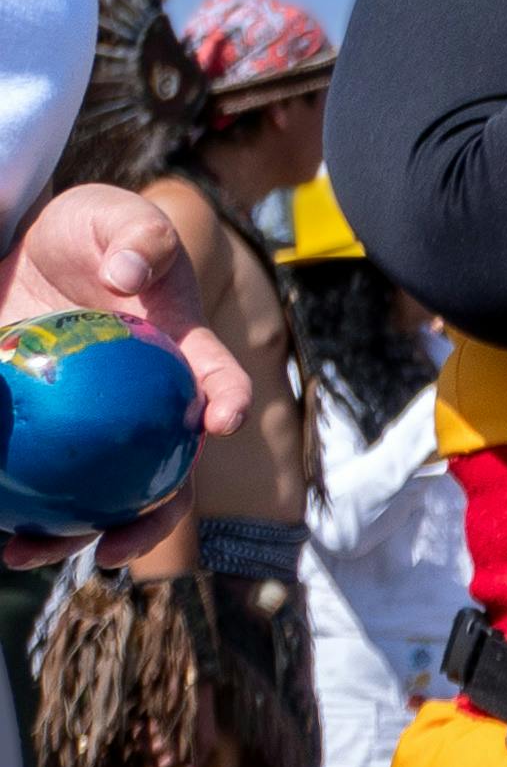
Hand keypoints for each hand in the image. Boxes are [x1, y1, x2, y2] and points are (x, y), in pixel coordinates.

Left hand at [0, 184, 254, 567]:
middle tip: (116, 544)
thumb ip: (139, 235)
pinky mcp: (58, 435)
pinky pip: (44, 478)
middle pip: (168, 472)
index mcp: (183, 352)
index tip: (218, 422)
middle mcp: (152, 403)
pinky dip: (21, 509)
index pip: (215, 380)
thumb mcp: (116, 214)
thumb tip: (130, 279)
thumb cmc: (91, 232)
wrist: (38, 253)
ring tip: (22, 552)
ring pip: (102, 493)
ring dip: (69, 533)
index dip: (226, 399)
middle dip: (150, 518)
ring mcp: (106, 426)